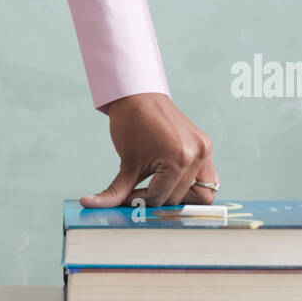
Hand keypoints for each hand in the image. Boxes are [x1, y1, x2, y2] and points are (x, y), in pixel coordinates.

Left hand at [80, 91, 218, 208]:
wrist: (138, 95)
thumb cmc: (130, 124)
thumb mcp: (126, 164)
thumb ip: (116, 191)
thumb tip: (92, 205)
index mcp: (178, 159)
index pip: (160, 197)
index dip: (140, 200)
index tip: (128, 196)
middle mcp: (196, 155)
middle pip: (177, 198)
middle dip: (156, 198)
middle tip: (139, 192)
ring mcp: (204, 149)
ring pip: (199, 194)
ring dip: (176, 194)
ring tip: (157, 186)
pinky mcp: (206, 145)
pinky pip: (208, 178)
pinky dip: (192, 185)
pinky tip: (172, 180)